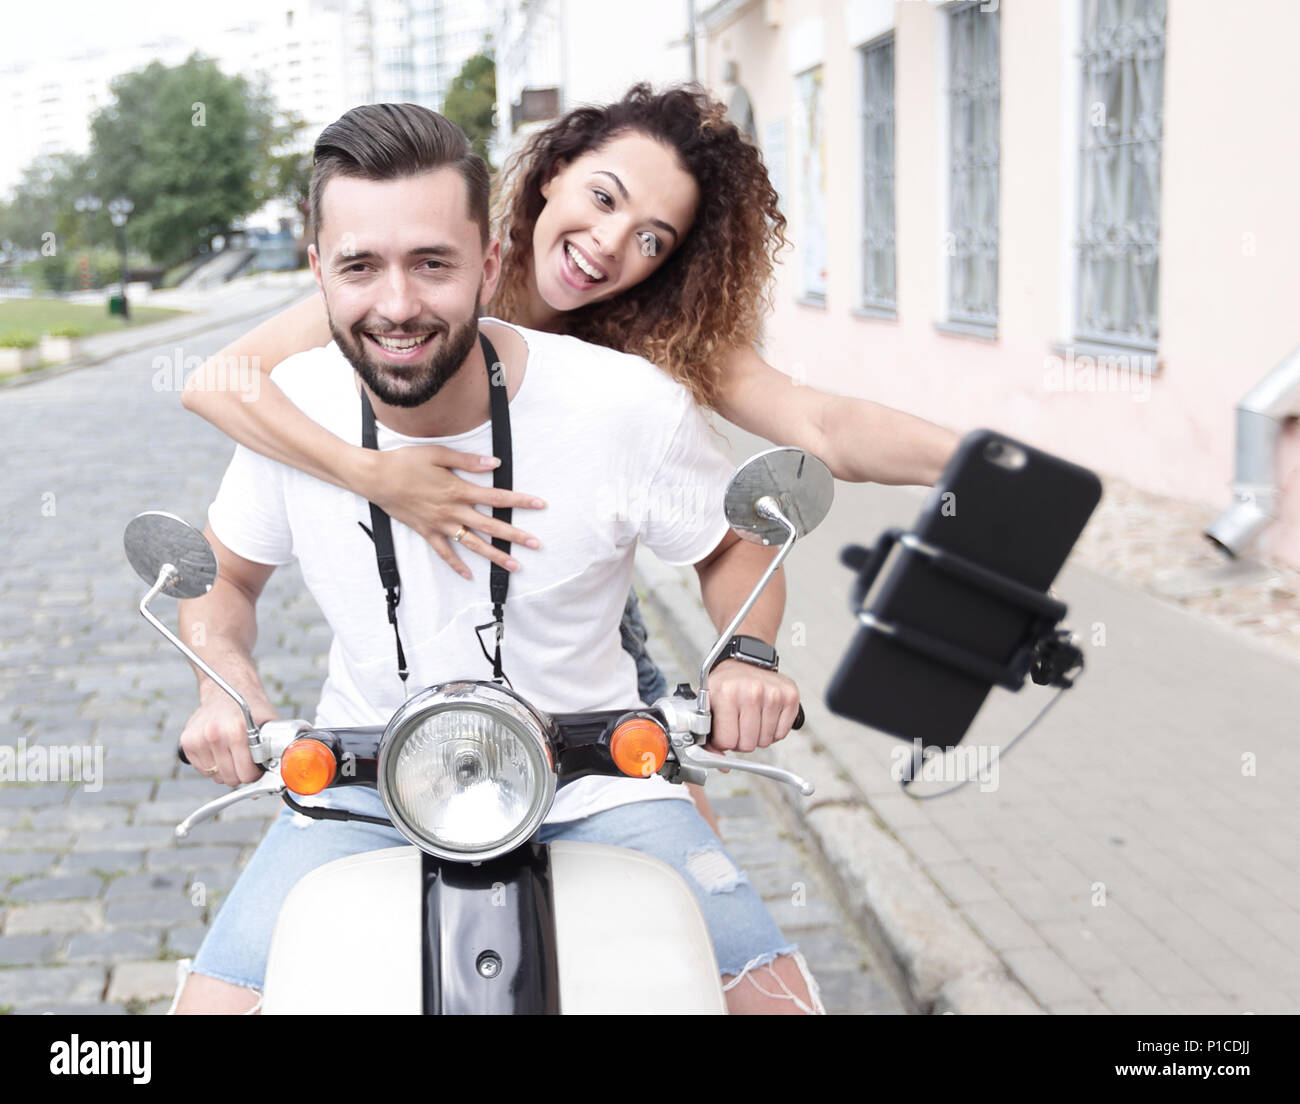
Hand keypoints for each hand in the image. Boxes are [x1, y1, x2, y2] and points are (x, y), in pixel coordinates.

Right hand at [179, 691, 277, 786]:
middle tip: (246, 761)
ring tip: (232, 753)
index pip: (246, 774)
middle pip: (230, 778)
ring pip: (215, 776)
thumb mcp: (268, 725)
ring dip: (225, 770)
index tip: (257, 767)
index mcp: (236, 730)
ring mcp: (197, 739)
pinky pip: (202, 770)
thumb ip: (273, 750)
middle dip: (240, 773)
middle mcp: (214, 734)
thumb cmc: (249, 707)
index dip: (255, 773)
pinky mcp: (186, 742)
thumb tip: (279, 775)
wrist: (225, 689)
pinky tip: (219, 751)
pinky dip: (212, 766)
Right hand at [360, 446, 545, 580]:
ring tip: (514, 566)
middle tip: (536, 544)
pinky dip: (456, 565)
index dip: (520, 501)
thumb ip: (468, 461)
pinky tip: (469, 575)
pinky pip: (444, 553)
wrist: (375, 478)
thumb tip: (495, 464)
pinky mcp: (426, 532)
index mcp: (458, 490)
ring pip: (472, 544)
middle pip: (490, 526)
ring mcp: (439, 525)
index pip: (496, 497)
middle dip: (515, 536)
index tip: (540, 504)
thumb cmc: (406, 462)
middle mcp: (452, 511)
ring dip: (494, 555)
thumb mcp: (438, 454)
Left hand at [705, 659, 800, 753]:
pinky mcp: (790, 695)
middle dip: (741, 740)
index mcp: (726, 693)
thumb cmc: (726, 684)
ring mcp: (773, 693)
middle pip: (748, 745)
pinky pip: (781, 734)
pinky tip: (765, 715)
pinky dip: (773, 730)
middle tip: (738, 724)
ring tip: (751, 718)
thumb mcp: (707, 704)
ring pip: (765, 742)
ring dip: (757, 735)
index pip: (727, 741)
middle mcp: (751, 691)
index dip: (725, 741)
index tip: (724, 730)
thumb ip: (708, 738)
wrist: (746, 660)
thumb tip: (722, 765)